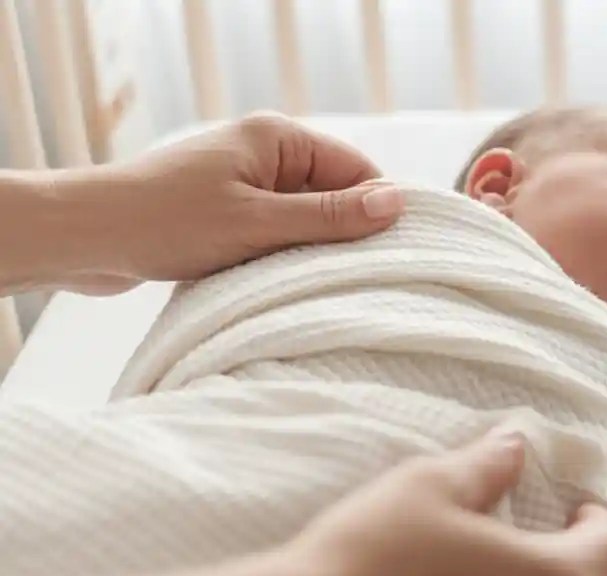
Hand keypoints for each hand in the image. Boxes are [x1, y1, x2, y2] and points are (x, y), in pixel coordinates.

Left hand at [45, 112, 404, 293]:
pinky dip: (282, 257)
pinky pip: (277, 234)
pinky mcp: (228, 213)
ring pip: (306, 220)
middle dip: (342, 236)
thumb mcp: (260, 223)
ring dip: (308, 251)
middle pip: (334, 195)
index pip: (358, 170)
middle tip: (348, 277)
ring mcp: (245, 183)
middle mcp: (265, 154)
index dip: (376, 212)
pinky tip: (276, 282)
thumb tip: (396, 204)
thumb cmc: (166, 222)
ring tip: (304, 281)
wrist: (84, 236)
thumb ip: (330, 215)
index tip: (389, 256)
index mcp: (278, 138)